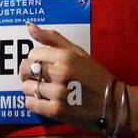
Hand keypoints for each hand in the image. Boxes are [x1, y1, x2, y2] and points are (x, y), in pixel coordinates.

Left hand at [16, 21, 133, 134]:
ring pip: (27, 87)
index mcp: (66, 57)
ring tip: (44, 89)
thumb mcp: (77, 52)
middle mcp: (61, 74)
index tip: (42, 64)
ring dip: (32, 88)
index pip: (33, 54)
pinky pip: (31, 104)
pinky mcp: (56, 111)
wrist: (112, 103)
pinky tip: (43, 100)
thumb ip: (52, 38)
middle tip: (36, 76)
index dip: (35, 58)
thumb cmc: (94, 75)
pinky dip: (33, 102)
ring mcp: (58, 94)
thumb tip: (29, 26)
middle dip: (27, 72)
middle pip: (25, 69)